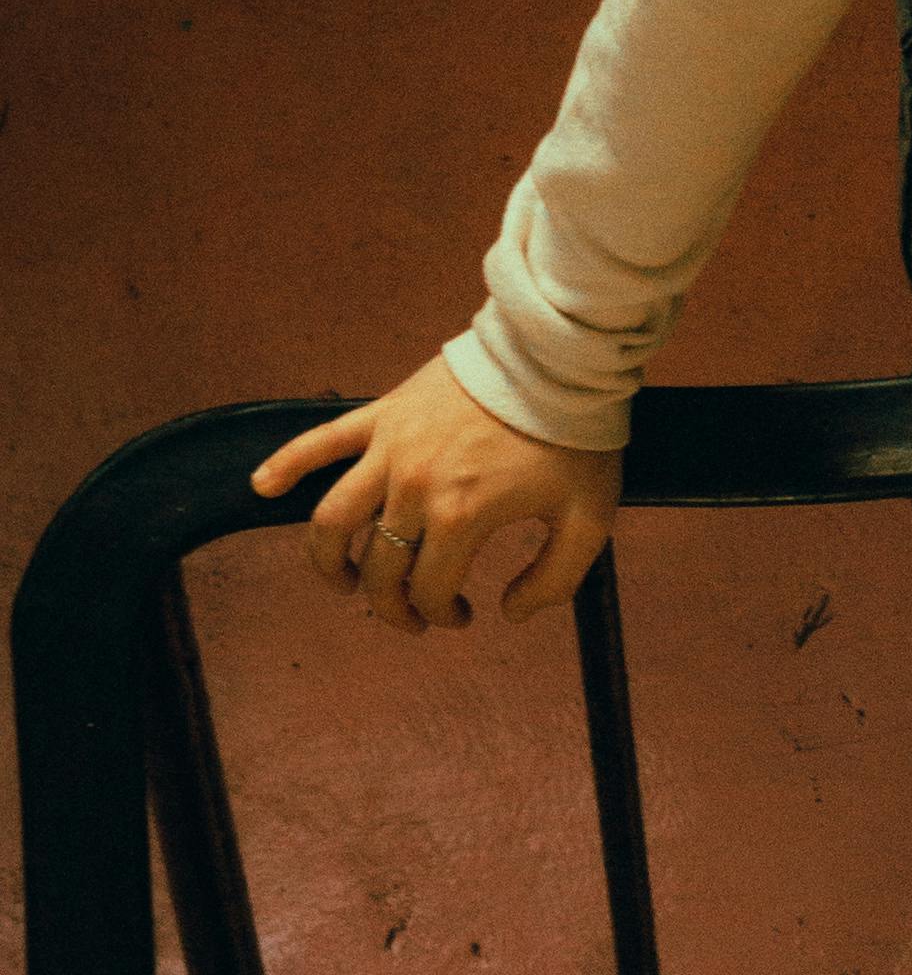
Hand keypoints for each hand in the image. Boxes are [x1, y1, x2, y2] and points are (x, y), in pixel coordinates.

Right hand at [248, 355, 621, 634]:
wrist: (557, 357)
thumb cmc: (576, 438)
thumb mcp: (588, 520)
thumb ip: (554, 580)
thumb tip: (507, 613)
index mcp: (462, 518)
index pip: (428, 592)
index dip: (442, 616)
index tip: (463, 617)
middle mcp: (413, 488)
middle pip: (378, 569)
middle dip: (392, 606)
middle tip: (414, 615)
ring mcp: (389, 450)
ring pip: (331, 519)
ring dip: (326, 560)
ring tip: (342, 582)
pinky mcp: (379, 415)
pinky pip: (319, 443)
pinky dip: (285, 465)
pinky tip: (262, 488)